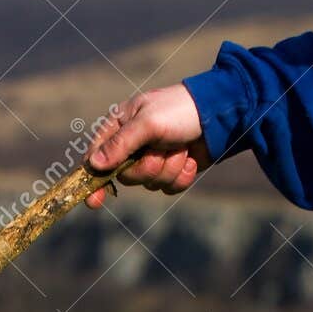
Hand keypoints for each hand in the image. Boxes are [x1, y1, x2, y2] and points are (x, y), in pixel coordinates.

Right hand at [84, 85, 208, 208]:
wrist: (219, 115)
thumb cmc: (179, 110)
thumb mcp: (147, 123)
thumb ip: (120, 144)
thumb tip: (93, 165)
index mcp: (120, 127)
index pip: (96, 158)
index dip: (93, 179)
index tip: (93, 202)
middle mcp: (133, 145)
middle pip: (126, 176)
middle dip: (148, 167)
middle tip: (162, 149)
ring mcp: (152, 159)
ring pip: (149, 184)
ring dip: (170, 168)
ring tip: (181, 147)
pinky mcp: (171, 171)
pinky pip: (168, 188)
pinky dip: (182, 176)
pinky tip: (190, 159)